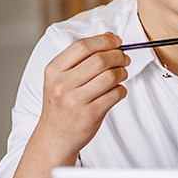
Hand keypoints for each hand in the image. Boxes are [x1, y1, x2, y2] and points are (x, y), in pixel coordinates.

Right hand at [32, 33, 130, 157]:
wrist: (55, 136)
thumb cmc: (60, 105)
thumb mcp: (57, 79)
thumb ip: (78, 61)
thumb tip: (109, 41)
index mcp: (54, 71)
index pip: (82, 46)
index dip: (103, 40)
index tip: (116, 40)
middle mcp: (63, 84)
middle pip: (100, 60)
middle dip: (118, 56)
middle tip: (124, 58)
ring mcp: (76, 100)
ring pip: (110, 76)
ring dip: (122, 72)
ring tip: (122, 74)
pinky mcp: (90, 114)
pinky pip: (115, 94)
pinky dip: (122, 90)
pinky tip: (117, 91)